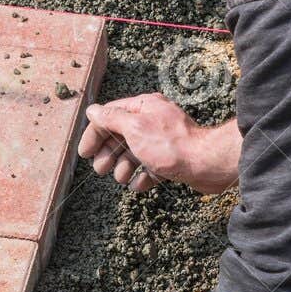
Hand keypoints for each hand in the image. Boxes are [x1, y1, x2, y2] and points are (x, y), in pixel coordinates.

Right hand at [78, 95, 240, 194]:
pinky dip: (142, 177)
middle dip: (109, 153)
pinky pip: (150, 168)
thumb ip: (111, 118)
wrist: (206, 164)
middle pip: (121, 136)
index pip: (110, 116)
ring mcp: (162, 141)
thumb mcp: (134, 128)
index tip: (85, 153)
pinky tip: (138, 184)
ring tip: (121, 177)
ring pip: (134, 153)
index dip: (95, 134)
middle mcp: (153, 121)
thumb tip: (93, 110)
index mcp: (144, 107)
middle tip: (101, 169)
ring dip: (123, 166)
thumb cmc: (170, 144)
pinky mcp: (172, 160)